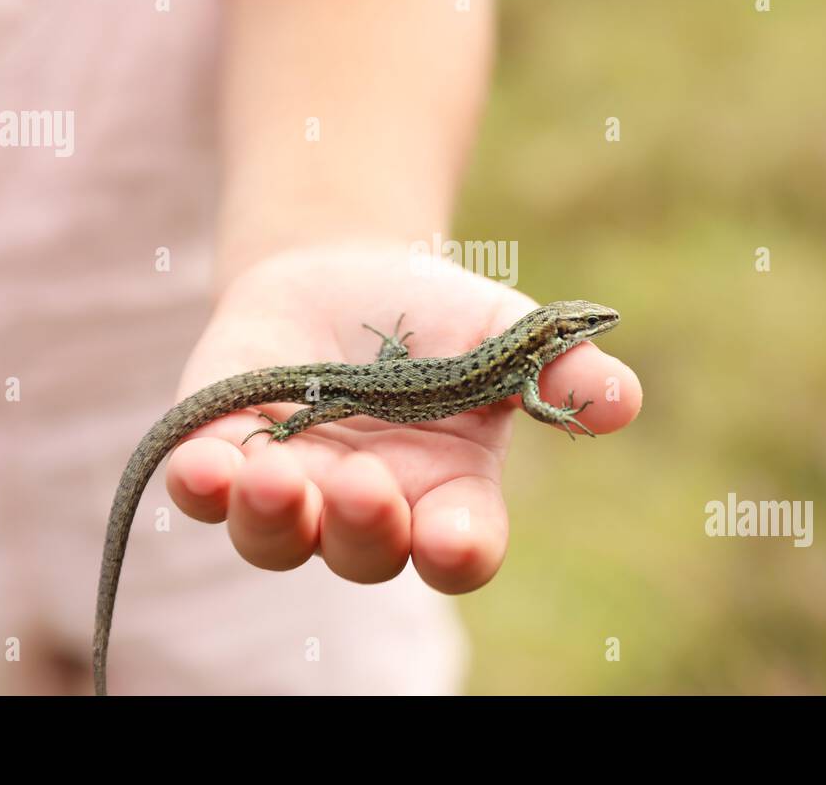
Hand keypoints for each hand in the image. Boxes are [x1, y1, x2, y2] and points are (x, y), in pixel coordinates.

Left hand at [165, 244, 642, 593]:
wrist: (340, 273)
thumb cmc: (439, 316)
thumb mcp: (505, 332)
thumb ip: (560, 366)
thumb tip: (624, 401)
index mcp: (446, 492)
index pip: (457, 549)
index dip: (455, 550)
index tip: (452, 535)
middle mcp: (369, 507)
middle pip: (365, 553)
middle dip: (363, 526)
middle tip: (362, 480)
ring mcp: (294, 487)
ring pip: (277, 541)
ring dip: (274, 519)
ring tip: (274, 476)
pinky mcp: (226, 453)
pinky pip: (206, 491)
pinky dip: (202, 486)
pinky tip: (205, 463)